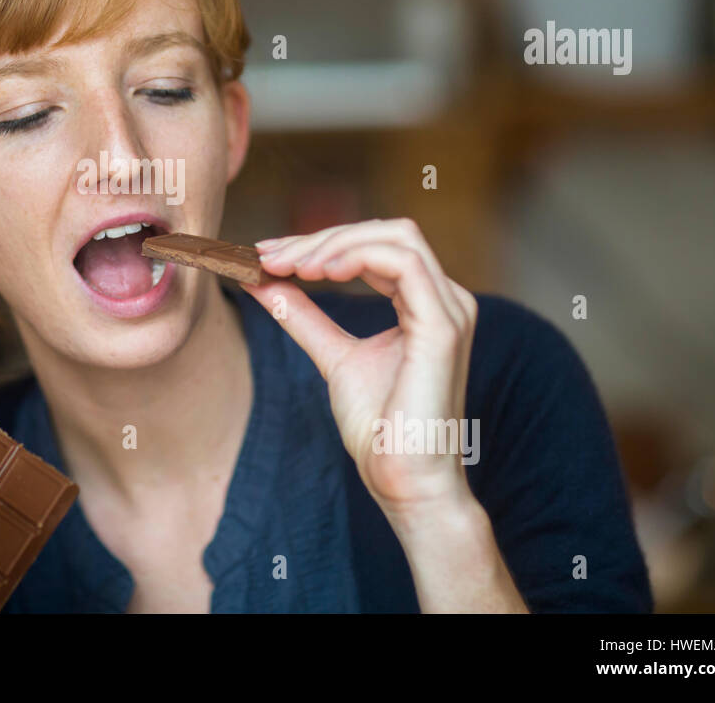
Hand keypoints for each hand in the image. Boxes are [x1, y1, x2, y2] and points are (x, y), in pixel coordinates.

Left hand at [243, 218, 478, 517]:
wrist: (403, 481)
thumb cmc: (379, 429)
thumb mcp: (332, 357)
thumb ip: (303, 315)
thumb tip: (264, 281)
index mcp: (425, 304)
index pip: (376, 246)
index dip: (320, 241)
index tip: (267, 254)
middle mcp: (446, 299)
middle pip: (386, 232)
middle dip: (322, 237)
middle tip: (270, 255)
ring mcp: (450, 309)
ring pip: (397, 237)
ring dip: (334, 243)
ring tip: (289, 264)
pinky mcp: (444, 325)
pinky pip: (403, 263)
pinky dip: (356, 257)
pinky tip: (318, 272)